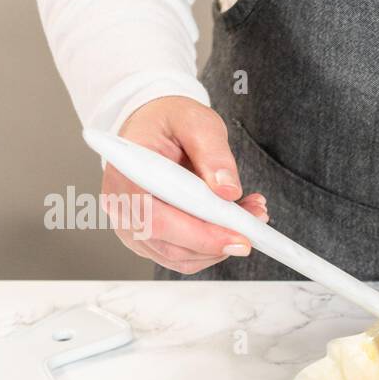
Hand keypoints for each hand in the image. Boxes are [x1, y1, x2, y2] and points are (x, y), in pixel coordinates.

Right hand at [100, 96, 267, 273]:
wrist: (153, 128)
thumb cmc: (168, 123)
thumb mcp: (195, 121)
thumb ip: (213, 153)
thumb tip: (227, 190)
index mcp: (126, 175)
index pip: (158, 220)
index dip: (201, 236)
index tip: (239, 237)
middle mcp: (122, 208)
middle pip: (172, 247)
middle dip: (220, 241)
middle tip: (256, 222)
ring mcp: (132, 228)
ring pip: (182, 258)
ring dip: (221, 244)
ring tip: (248, 214)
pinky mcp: (148, 239)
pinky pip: (184, 256)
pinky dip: (213, 246)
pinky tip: (230, 222)